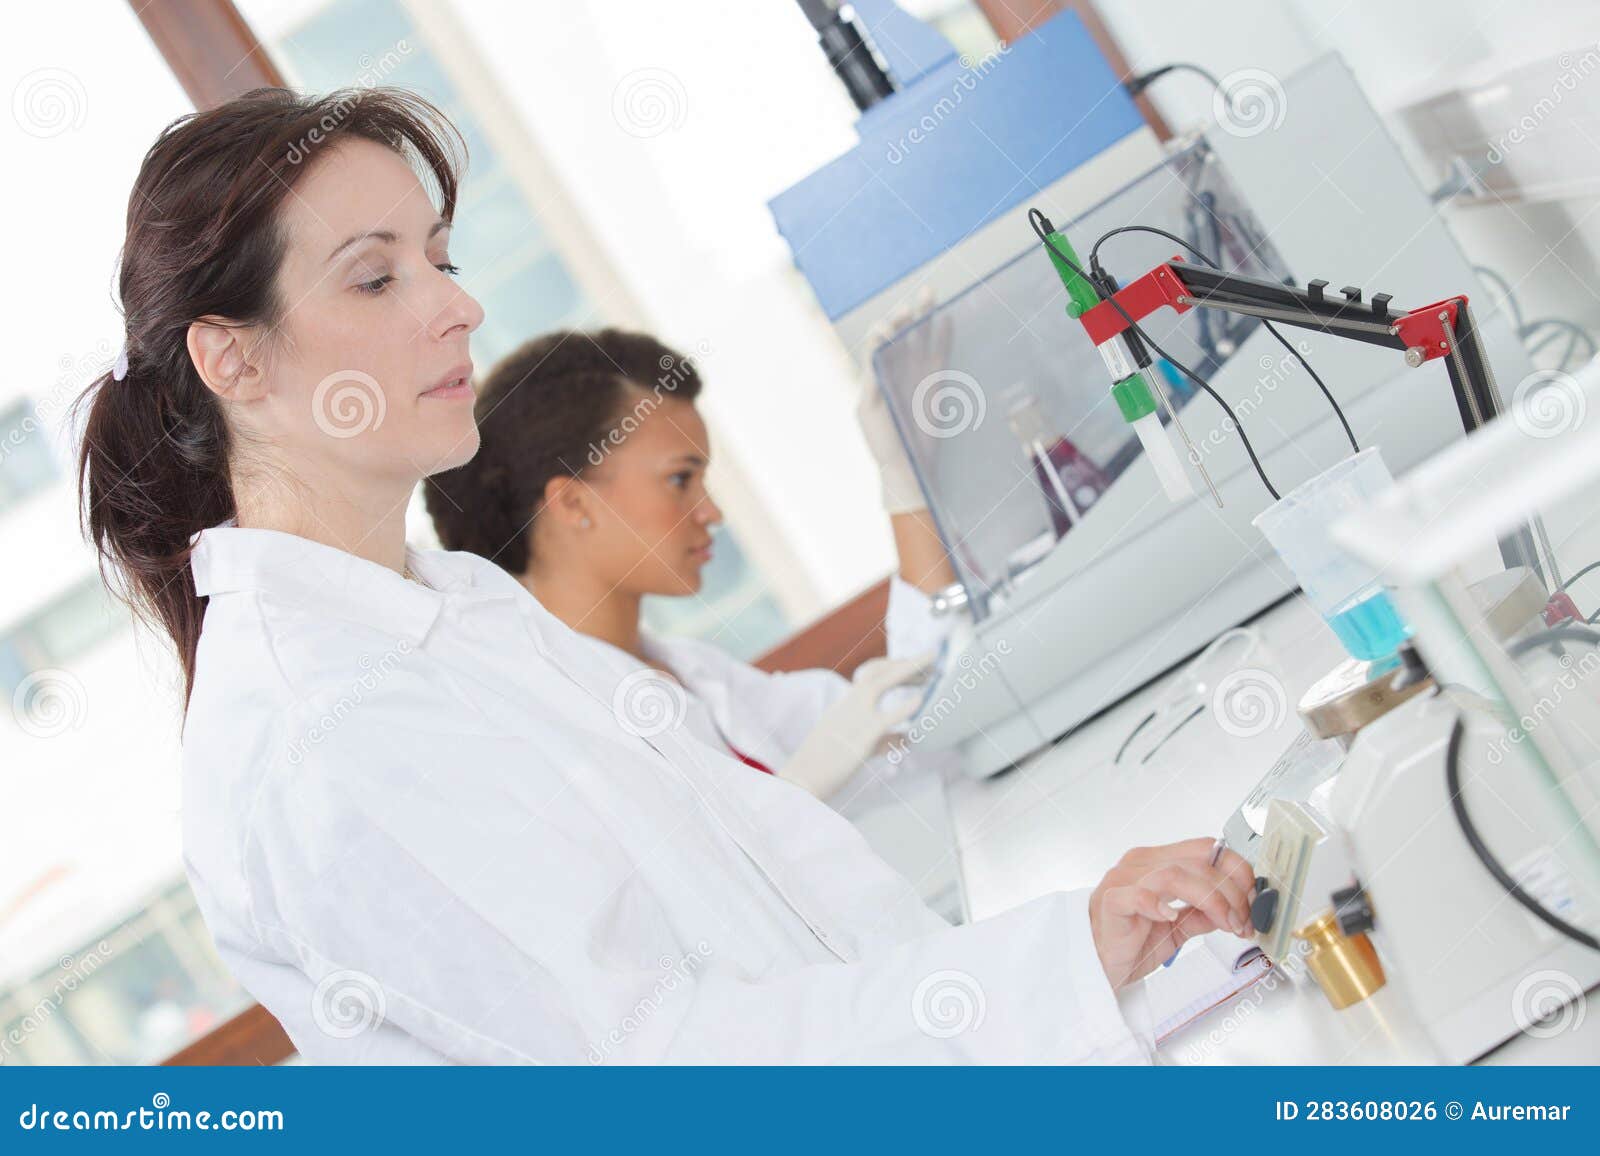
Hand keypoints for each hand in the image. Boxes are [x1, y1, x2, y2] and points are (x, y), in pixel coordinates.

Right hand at [778, 654, 935, 797]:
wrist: (801, 780)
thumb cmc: (824, 766)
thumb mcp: (855, 745)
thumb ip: (883, 740)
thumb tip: (907, 740)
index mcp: (845, 704)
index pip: (870, 674)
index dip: (893, 667)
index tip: (912, 668)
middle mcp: (849, 704)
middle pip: (878, 671)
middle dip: (904, 663)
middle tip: (931, 661)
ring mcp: (854, 718)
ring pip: (881, 683)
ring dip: (907, 671)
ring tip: (932, 669)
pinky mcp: (861, 738)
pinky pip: (886, 718)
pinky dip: (904, 707)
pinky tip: (919, 702)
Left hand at [857, 287, 949, 515]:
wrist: (906, 463)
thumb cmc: (882, 439)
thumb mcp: (868, 409)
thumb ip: (872, 378)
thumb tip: (876, 348)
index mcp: (877, 372)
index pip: (879, 340)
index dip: (884, 329)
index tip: (887, 332)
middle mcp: (897, 368)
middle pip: (902, 332)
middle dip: (907, 314)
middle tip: (915, 301)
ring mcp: (916, 373)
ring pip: (922, 337)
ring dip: (925, 315)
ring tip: (930, 293)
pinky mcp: (935, 382)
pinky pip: (940, 353)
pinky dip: (944, 336)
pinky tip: (946, 318)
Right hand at [1087, 838, 1255, 989]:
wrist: (1095, 965)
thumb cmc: (1130, 941)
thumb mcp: (1178, 928)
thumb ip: (1203, 914)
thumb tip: (1238, 910)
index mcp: (1159, 862)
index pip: (1207, 848)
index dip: (1237, 870)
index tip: (1254, 900)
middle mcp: (1142, 864)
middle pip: (1199, 860)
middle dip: (1232, 891)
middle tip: (1244, 920)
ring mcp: (1125, 880)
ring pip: (1176, 874)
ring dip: (1212, 900)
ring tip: (1225, 925)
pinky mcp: (1112, 902)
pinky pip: (1138, 894)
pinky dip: (1159, 904)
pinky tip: (1171, 918)